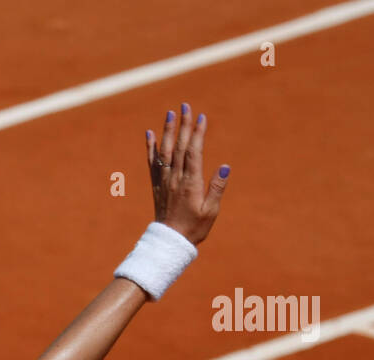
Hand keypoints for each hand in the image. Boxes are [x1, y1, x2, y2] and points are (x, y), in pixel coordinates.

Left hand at [146, 102, 228, 244]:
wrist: (169, 241)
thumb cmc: (194, 228)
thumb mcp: (211, 211)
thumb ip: (217, 188)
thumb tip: (224, 166)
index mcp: (190, 183)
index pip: (194, 153)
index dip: (197, 134)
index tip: (201, 117)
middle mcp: (175, 179)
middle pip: (179, 147)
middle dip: (182, 125)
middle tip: (185, 105)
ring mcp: (164, 181)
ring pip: (165, 151)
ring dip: (167, 131)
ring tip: (170, 113)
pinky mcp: (156, 185)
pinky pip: (152, 163)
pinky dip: (150, 147)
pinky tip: (150, 134)